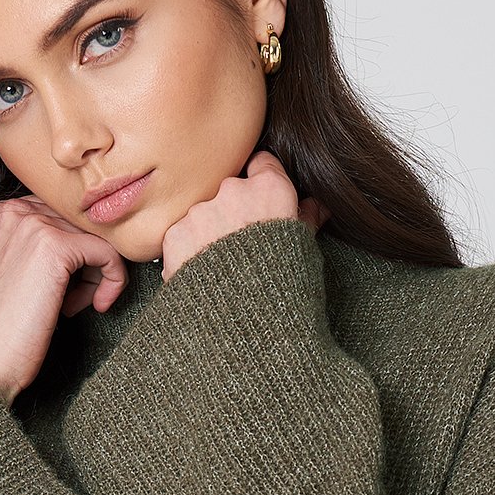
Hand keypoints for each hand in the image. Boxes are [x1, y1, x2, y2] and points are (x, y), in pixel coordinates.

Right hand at [0, 195, 129, 404]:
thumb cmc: (3, 326)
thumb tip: (88, 240)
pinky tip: (97, 305)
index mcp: (2, 212)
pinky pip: (107, 252)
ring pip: (96, 237)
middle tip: (76, 299)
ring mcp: (34, 225)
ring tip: (77, 305)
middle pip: (80, 223)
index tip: (70, 286)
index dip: (75, 251)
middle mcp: (14, 210)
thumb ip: (42, 247)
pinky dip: (113, 280)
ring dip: (98, 275)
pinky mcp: (55, 247)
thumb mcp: (19, 271)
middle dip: (88, 263)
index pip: (61, 214)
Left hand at [157, 149, 328, 278]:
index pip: (262, 164)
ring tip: (220, 267)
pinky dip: (188, 250)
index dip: (262, 183)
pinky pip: (181, 235)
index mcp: (270, 190)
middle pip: (230, 190)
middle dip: (234, 210)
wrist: (245, 330)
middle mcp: (233, 192)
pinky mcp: (176, 236)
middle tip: (240, 244)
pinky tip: (202, 274)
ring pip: (204, 212)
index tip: (260, 202)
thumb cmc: (284, 291)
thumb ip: (306, 220)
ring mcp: (201, 213)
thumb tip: (317, 205)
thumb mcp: (303, 252)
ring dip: (209, 230)